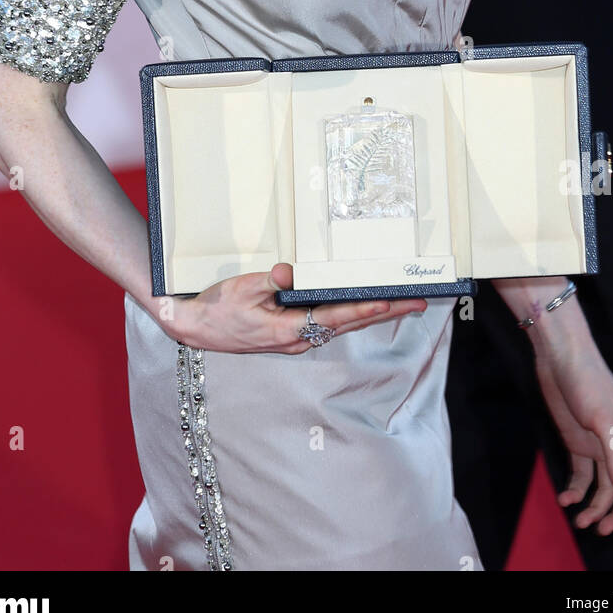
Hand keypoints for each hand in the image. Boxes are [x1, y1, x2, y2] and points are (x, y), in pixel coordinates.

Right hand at [164, 262, 427, 353]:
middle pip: (350, 325)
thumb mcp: (241, 288)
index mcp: (289, 330)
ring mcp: (295, 340)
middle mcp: (298, 340)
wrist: (195, 328)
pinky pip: (329, 324)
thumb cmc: (217, 308)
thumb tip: (291, 271)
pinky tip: (362, 309)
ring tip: (401, 304)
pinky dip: (351, 317)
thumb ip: (269, 281)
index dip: (368, 310)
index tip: (394, 302)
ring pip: (342, 327)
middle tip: (418, 302)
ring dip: (372, 315)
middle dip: (385, 313)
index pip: (338, 317)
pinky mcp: (291, 335)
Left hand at [532, 337, 612, 533]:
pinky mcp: (577, 441)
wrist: (558, 356)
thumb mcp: (602, 417)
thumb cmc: (586, 379)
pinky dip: (575, 489)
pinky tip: (565, 498)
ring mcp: (598, 443)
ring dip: (595, 505)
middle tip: (602, 530)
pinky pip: (581, 474)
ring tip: (580, 522)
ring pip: (603, 485)